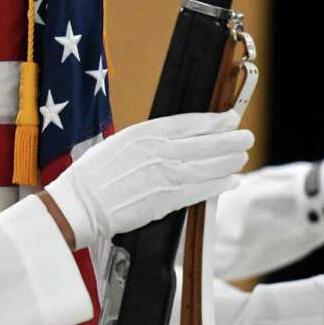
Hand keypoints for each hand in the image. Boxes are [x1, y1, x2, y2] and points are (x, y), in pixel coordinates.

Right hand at [45, 111, 252, 246]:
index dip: (212, 121)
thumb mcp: (117, 146)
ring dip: (228, 161)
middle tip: (245, 137)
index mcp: (142, 133)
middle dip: (228, 140)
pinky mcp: (164, 200)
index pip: (187, 123)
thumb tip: (173, 143)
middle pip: (203, 143)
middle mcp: (155, 151)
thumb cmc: (92, 177)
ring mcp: (162, 176)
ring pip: (206, 166)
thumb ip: (146, 143)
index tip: (229, 119)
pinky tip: (232, 181)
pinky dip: (219, 185)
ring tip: (242, 157)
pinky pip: (200, 191)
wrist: (78, 205)